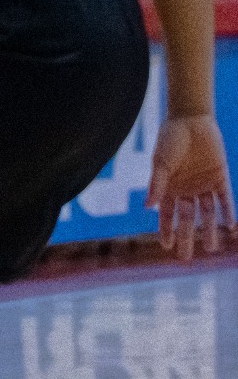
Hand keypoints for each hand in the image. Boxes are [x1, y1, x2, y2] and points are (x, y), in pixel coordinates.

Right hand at [147, 113, 236, 259]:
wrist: (191, 120)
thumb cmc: (170, 140)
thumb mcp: (160, 162)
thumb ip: (157, 184)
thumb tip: (148, 207)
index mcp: (169, 187)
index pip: (167, 214)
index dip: (166, 230)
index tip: (166, 247)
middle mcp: (186, 189)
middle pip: (186, 218)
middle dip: (186, 237)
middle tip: (186, 258)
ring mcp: (204, 184)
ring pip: (207, 213)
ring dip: (209, 229)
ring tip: (212, 247)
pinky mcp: (220, 177)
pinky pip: (225, 199)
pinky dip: (228, 213)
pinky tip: (231, 227)